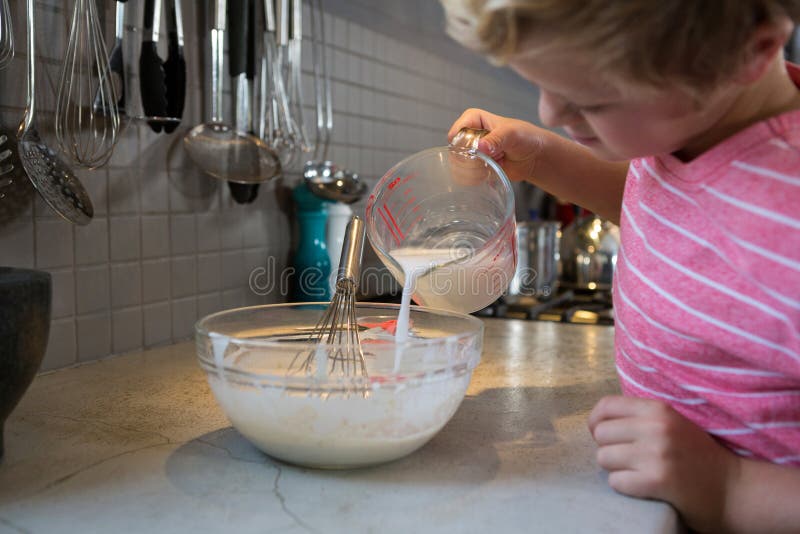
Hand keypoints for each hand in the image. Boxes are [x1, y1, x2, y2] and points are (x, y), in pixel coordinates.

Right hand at [448, 108, 550, 182]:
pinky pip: (465, 175)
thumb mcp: (512, 134)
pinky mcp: (475, 167)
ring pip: (459, 164)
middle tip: (483, 160)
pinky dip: (474, 178)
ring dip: (472, 170)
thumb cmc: (526, 138)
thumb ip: (497, 138)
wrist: (534, 157)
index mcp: (475, 119)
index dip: (462, 141)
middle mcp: (470, 135)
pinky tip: (487, 175)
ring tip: (490, 166)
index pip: (458, 129)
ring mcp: (471, 153)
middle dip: (468, 158)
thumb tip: (481, 147)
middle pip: (456, 149)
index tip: (472, 150)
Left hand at [588, 395, 741, 531]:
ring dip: (616, 468)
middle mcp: (656, 427)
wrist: (732, 489)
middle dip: (608, 448)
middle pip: (601, 434)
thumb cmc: (696, 456)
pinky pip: (616, 481)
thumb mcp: (671, 423)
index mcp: (659, 409)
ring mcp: (656, 454)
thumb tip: (596, 420)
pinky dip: (624, 486)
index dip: (596, 421)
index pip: (606, 406)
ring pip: (604, 458)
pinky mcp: (657, 481)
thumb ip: (639, 417)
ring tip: (637, 471)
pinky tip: (642, 485)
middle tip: (627, 458)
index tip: (601, 434)